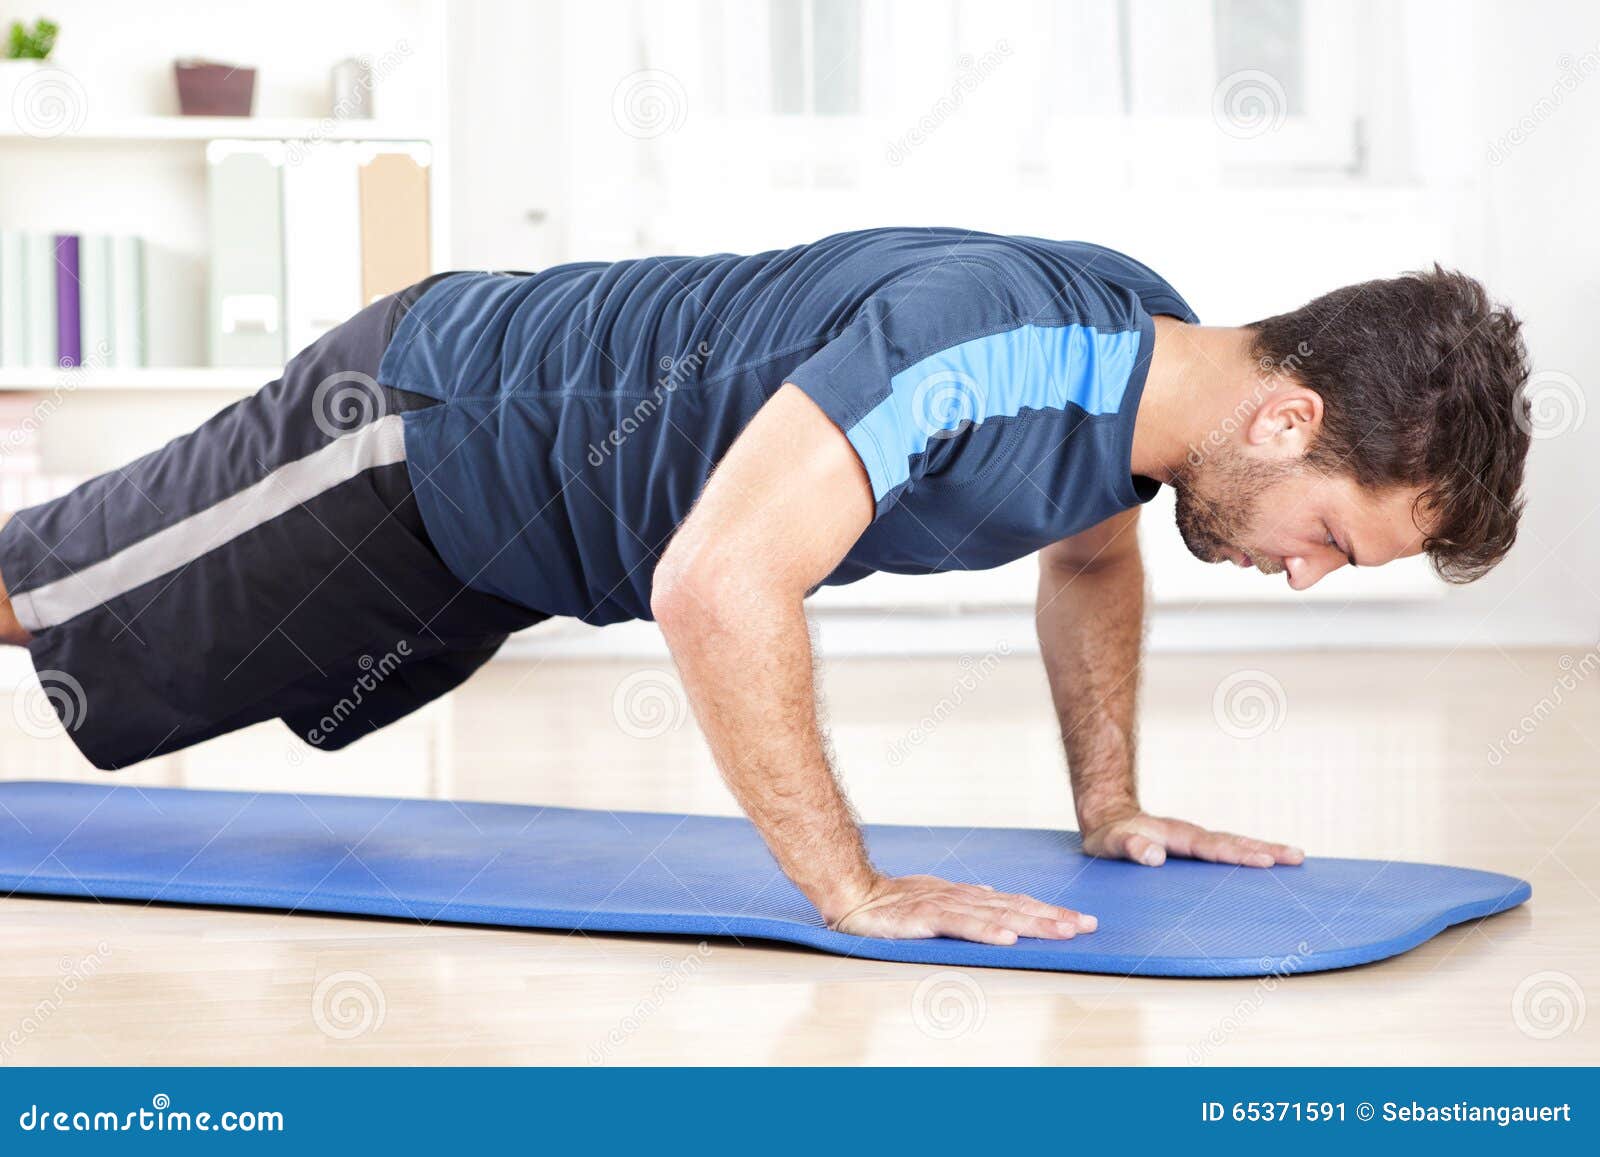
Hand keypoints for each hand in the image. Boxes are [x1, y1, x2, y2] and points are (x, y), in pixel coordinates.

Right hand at [828, 874, 1096, 944]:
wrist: (851, 896)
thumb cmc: (892, 902)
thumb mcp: (934, 901)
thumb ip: (964, 902)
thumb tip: (991, 896)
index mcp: (966, 896)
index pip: (1014, 903)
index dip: (1047, 911)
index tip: (1079, 921)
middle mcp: (960, 898)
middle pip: (1014, 907)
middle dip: (1052, 917)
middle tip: (1086, 926)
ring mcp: (944, 905)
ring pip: (995, 914)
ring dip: (1030, 923)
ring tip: (1060, 932)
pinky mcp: (924, 917)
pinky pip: (960, 925)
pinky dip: (985, 930)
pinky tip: (1007, 938)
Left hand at [1082, 810, 1303, 868]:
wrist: (1109, 820)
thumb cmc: (1110, 836)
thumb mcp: (1112, 844)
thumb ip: (1131, 848)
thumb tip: (1155, 856)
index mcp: (1177, 837)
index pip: (1213, 848)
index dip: (1238, 854)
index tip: (1264, 860)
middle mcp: (1192, 836)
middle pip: (1234, 842)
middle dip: (1266, 849)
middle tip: (1297, 857)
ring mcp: (1196, 841)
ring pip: (1236, 843)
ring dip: (1265, 849)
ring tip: (1296, 857)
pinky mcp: (1196, 848)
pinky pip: (1229, 850)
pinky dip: (1251, 853)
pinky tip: (1268, 861)